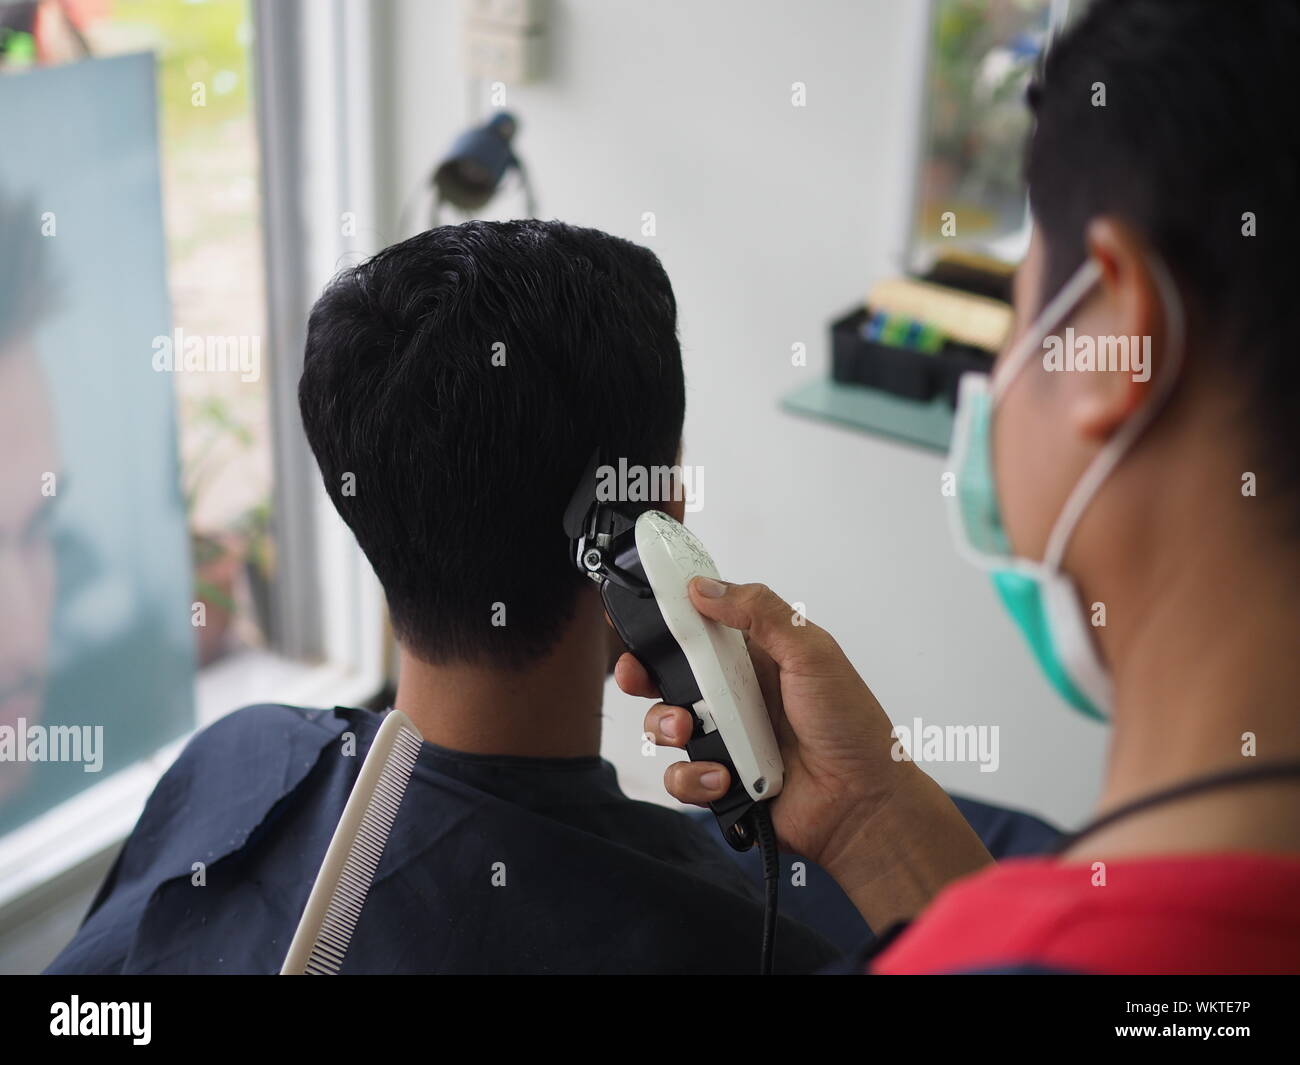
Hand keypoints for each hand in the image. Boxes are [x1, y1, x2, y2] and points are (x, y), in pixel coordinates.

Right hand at [616, 577, 990, 927]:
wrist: (863, 802)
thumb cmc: (850, 725)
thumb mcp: (811, 652)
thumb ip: (759, 612)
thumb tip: (704, 587)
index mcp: (753, 655)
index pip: (697, 627)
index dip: (664, 620)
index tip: (639, 615)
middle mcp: (732, 693)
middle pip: (665, 674)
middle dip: (639, 673)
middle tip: (635, 675)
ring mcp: (724, 737)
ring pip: (664, 724)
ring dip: (666, 725)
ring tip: (689, 731)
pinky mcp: (719, 779)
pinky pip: (681, 775)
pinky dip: (695, 777)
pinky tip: (725, 777)